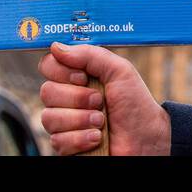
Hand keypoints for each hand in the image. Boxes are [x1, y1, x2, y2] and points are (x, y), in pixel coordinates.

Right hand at [38, 41, 171, 154]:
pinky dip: (81, 138)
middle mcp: (66, 98)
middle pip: (47, 92)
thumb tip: (56, 47)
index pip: (48, 65)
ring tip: (101, 121)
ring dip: (81, 119)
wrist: (145, 136)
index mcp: (77, 76)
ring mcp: (64, 122)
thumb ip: (90, 55)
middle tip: (99, 101)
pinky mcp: (65, 145)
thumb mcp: (119, 70)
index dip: (62, 71)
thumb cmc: (135, 103)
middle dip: (78, 98)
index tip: (83, 77)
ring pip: (49, 118)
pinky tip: (96, 138)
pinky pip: (57, 141)